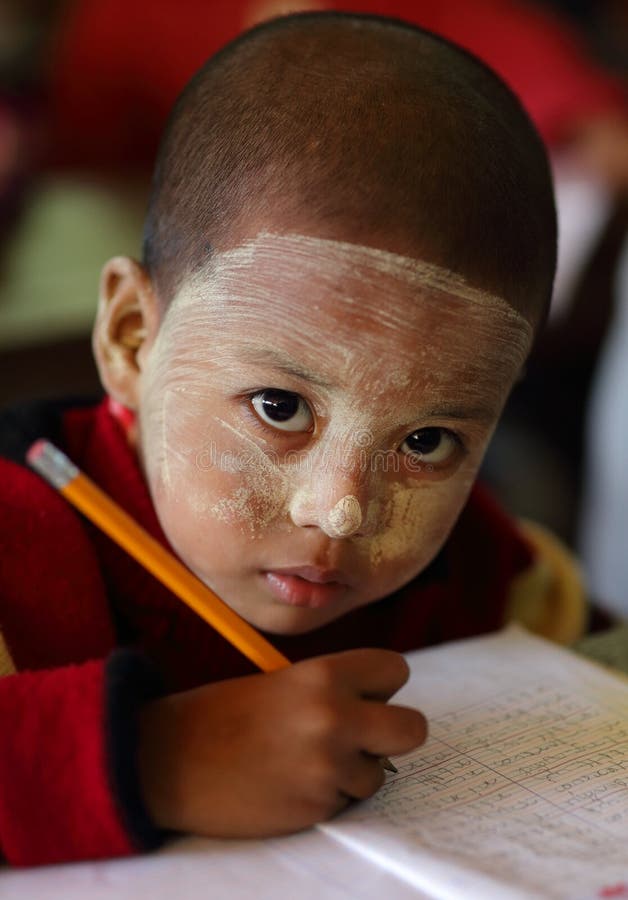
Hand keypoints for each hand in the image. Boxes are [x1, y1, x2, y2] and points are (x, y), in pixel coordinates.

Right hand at [138, 648, 426, 837]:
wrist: (168, 760)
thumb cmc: (222, 715)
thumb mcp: (284, 682)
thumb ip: (334, 690)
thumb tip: (379, 708)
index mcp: (324, 675)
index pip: (396, 671)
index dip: (382, 686)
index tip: (364, 696)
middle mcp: (335, 718)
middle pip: (413, 728)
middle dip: (392, 733)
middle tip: (361, 736)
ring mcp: (328, 767)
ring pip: (379, 773)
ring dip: (353, 771)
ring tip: (306, 762)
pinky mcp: (317, 808)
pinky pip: (347, 801)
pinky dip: (328, 796)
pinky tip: (290, 784)